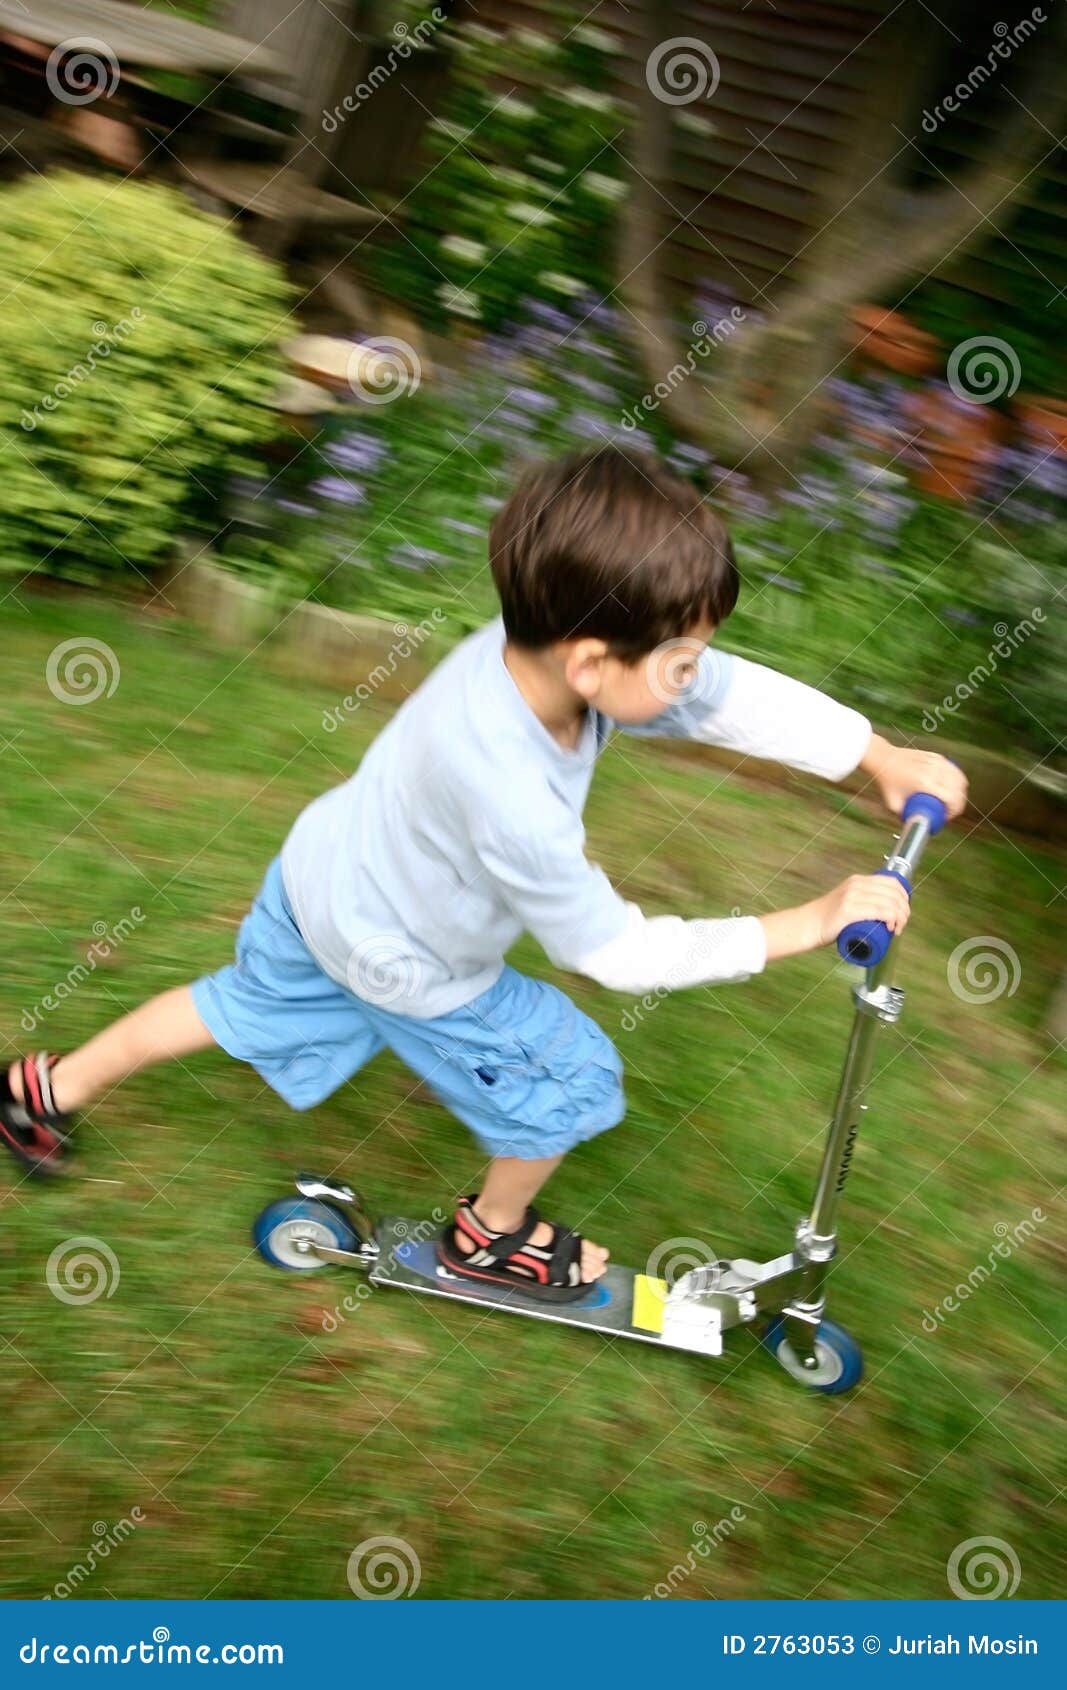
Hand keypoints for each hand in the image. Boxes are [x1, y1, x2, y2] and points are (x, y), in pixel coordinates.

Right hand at [759, 873, 911, 958]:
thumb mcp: (848, 900)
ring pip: (890, 903)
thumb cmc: (829, 919)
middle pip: (894, 893)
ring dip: (900, 918)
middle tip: (901, 924)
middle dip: (904, 910)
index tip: (903, 912)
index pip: (892, 882)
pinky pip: (880, 912)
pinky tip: (891, 928)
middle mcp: (856, 884)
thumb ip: (862, 898)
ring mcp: (852, 896)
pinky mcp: (849, 909)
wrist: (809, 925)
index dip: (904, 897)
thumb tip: (885, 907)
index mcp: (858, 880)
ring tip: (896, 929)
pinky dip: (891, 920)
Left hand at [860, 735, 967, 820]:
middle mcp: (933, 771)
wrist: (884, 759)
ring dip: (961, 792)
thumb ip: (905, 817)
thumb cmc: (887, 782)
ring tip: (953, 801)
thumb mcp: (894, 804)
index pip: (952, 798)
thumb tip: (916, 829)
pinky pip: (954, 770)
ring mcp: (937, 762)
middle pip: (959, 790)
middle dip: (959, 804)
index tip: (947, 817)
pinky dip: (957, 781)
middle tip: (950, 811)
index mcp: (924, 783)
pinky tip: (955, 788)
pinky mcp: (937, 757)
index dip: (954, 811)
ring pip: (960, 779)